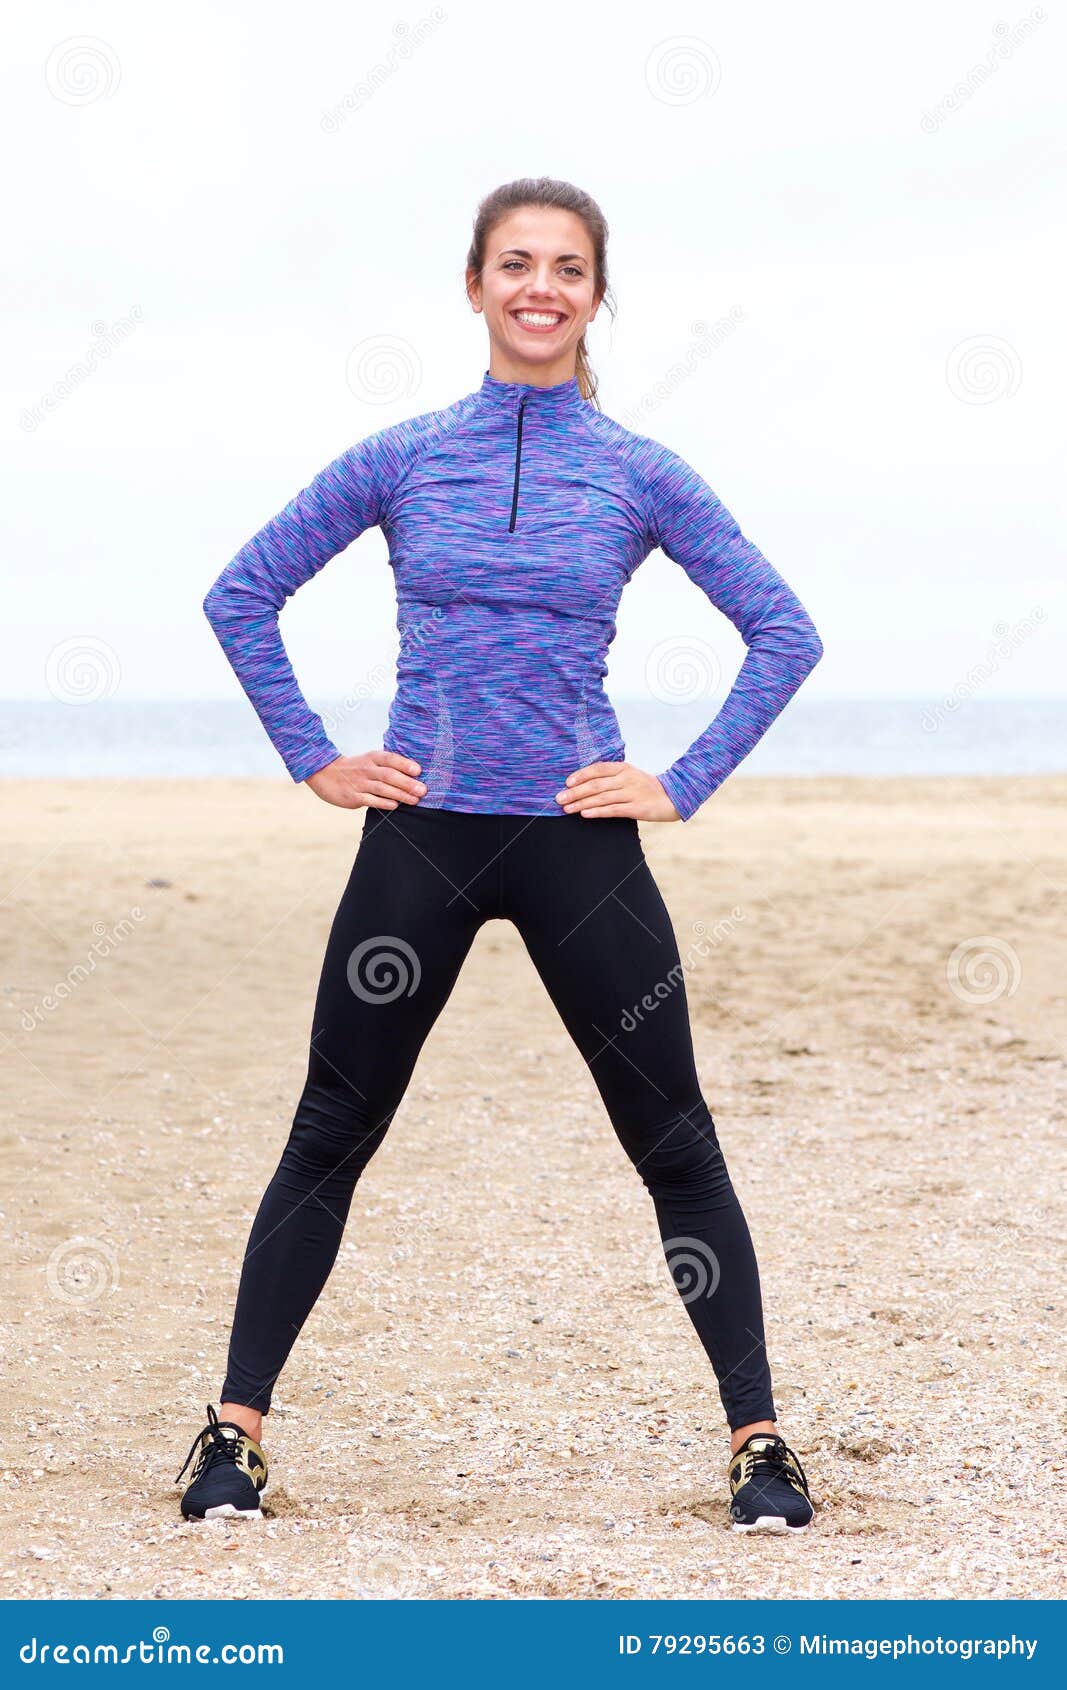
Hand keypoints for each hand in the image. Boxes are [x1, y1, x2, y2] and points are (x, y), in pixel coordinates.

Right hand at [305, 751, 425, 810]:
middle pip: (389, 775)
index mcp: (372, 757)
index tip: (419, 771)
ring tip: (414, 800)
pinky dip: (383, 803)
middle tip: (423, 790)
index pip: (390, 759)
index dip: (405, 764)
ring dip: (400, 794)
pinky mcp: (353, 796)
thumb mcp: (369, 760)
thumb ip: (388, 765)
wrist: (325, 773)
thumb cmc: (355, 768)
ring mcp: (359, 783)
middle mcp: (366, 769)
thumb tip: (415, 774)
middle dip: (407, 783)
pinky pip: (370, 800)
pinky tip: (395, 806)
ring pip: (382, 788)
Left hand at [554, 761, 680, 821]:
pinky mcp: (636, 808)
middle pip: (596, 784)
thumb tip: (583, 783)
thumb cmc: (645, 787)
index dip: (581, 775)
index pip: (598, 769)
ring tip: (567, 808)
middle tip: (559, 798)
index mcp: (623, 768)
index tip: (567, 783)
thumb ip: (610, 777)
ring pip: (601, 798)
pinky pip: (613, 809)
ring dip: (581, 803)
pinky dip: (597, 811)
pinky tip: (585, 814)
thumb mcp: (629, 775)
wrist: (672, 797)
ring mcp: (632, 793)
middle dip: (575, 792)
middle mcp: (626, 778)